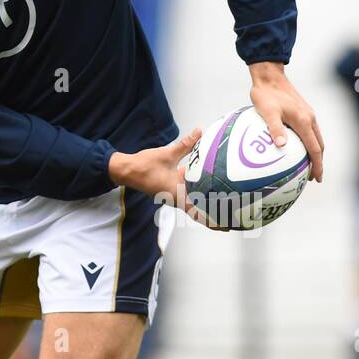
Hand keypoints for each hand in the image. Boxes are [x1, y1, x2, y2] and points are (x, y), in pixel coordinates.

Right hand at [108, 129, 225, 230]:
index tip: (227, 226)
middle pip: (199, 212)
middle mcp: (176, 198)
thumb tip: (199, 132)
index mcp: (177, 194)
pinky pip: (187, 197)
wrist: (127, 171)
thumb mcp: (167, 154)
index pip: (198, 213)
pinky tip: (204, 188)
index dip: (213, 221)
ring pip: (193, 205)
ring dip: (206, 206)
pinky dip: (197, 196)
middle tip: (232, 216)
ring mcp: (173, 196)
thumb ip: (185, 144)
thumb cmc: (144, 166)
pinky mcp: (170, 191)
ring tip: (223, 204)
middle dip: (214, 216)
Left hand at [249, 61, 323, 181]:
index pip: (315, 148)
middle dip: (317, 162)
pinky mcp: (302, 110)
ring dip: (314, 152)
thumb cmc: (265, 94)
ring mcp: (307, 114)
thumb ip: (274, 128)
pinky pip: (309, 130)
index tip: (316, 178)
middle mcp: (309, 118)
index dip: (317, 165)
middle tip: (311, 177)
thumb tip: (281, 146)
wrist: (269, 75)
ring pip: (315, 138)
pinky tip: (297, 146)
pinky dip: (308, 142)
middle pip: (319, 145)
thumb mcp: (267, 112)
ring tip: (306, 165)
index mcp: (303, 121)